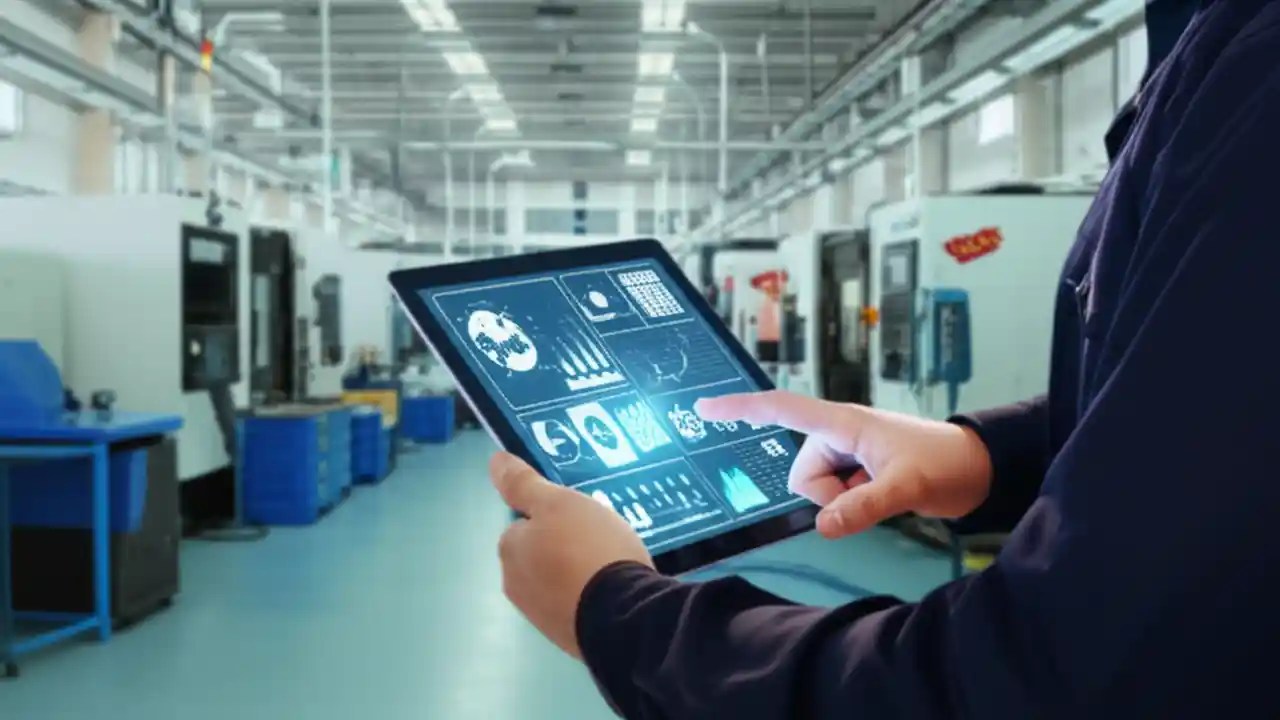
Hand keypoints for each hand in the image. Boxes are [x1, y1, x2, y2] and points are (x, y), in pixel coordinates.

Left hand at [490, 452, 653, 658]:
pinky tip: (614, 590)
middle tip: (599, 539)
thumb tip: (494, 460)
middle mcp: (515, 585)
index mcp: (510, 550)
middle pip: (538, 555)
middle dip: (563, 547)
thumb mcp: (559, 502)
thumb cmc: (589, 548)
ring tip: (611, 564)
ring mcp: (540, 616)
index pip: (524, 524)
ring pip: (557, 581)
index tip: (582, 518)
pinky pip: (576, 605)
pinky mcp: (567, 637)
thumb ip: (524, 483)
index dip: (554, 518)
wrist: (623, 616)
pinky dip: (589, 596)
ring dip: (577, 573)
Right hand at [695, 391, 992, 538]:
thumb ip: (864, 505)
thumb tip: (822, 527)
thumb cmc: (945, 462)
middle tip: (872, 491)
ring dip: (843, 501)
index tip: (703, 407)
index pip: (781, 410)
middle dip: (827, 494)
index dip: (740, 408)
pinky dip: (850, 505)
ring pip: (817, 490)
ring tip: (882, 493)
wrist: (979, 468)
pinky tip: (881, 498)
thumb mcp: (906, 485)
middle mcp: (838, 436)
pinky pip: (835, 497)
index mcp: (841, 423)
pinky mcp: (859, 475)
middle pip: (801, 473)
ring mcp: (848, 457)